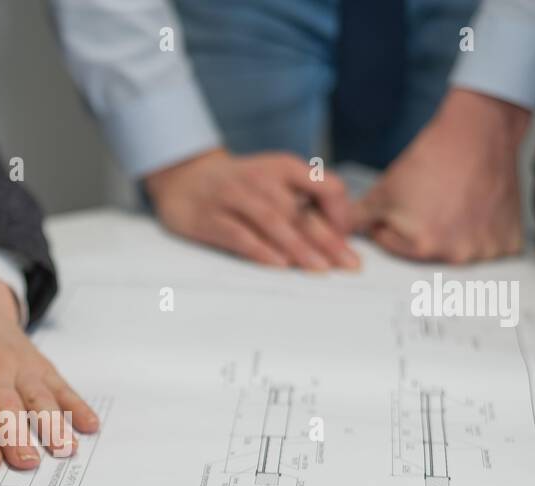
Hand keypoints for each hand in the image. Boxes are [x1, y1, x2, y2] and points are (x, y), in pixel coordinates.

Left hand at [0, 275, 98, 468]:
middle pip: (6, 407)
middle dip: (17, 435)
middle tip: (26, 461)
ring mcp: (18, 368)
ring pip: (37, 399)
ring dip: (51, 424)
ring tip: (63, 448)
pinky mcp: (39, 366)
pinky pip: (61, 387)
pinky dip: (77, 406)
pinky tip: (89, 424)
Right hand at [144, 148, 358, 269]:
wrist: (185, 178)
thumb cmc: (240, 186)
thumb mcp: (275, 179)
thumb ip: (304, 200)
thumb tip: (340, 236)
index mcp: (284, 168)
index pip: (326, 186)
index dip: (341, 214)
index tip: (348, 240)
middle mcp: (261, 179)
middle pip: (301, 211)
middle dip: (328, 240)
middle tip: (349, 265)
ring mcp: (233, 198)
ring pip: (273, 223)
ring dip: (299, 247)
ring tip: (320, 269)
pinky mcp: (210, 218)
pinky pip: (239, 235)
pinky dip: (261, 250)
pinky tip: (279, 265)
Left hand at [356, 89, 527, 262]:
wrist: (479, 132)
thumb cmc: (433, 159)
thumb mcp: (383, 190)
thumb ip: (356, 219)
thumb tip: (338, 234)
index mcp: (423, 246)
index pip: (390, 246)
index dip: (392, 222)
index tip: (408, 203)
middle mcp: (457, 254)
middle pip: (423, 253)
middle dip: (420, 230)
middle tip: (433, 200)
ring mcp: (486, 249)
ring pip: (455, 249)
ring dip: (452, 233)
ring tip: (456, 202)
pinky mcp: (509, 241)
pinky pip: (488, 247)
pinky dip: (481, 233)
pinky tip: (476, 209)